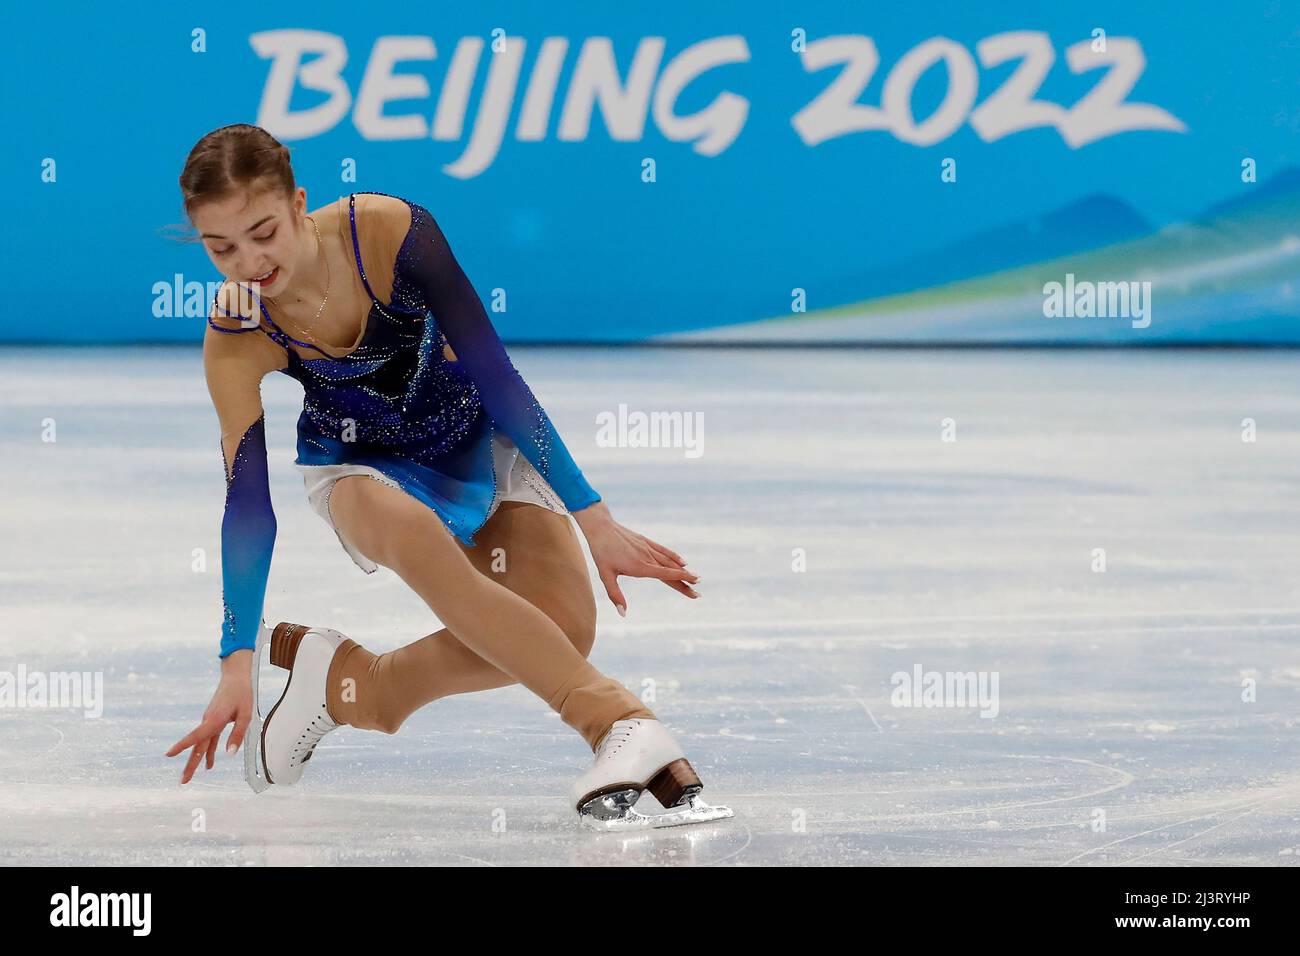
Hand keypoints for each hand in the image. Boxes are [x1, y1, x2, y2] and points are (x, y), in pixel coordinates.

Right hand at [165, 650, 253, 783]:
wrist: (236, 676)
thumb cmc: (242, 693)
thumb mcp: (246, 714)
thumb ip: (238, 734)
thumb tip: (230, 754)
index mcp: (215, 719)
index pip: (197, 736)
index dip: (183, 746)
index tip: (168, 754)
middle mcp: (208, 721)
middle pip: (197, 746)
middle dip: (190, 764)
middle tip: (182, 781)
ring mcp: (209, 721)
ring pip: (201, 744)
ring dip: (197, 760)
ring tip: (189, 776)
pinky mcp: (213, 721)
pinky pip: (209, 739)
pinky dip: (209, 751)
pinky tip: (209, 763)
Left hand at [572, 501, 698, 615]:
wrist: (601, 527)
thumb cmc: (601, 552)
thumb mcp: (605, 575)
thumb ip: (615, 595)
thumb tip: (623, 613)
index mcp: (640, 567)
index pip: (666, 575)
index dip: (681, 580)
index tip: (694, 586)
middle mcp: (647, 557)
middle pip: (671, 571)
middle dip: (685, 582)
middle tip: (698, 593)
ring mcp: (647, 548)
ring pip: (669, 562)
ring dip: (682, 571)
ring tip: (694, 578)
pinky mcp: (645, 541)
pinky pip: (663, 550)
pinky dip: (674, 556)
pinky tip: (682, 562)